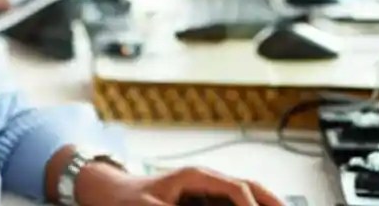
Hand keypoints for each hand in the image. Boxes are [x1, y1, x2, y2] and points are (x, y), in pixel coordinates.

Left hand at [77, 164, 284, 205]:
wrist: (107, 190)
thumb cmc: (125, 198)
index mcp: (196, 176)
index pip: (236, 188)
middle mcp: (205, 179)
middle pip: (249, 187)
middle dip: (271, 201)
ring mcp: (204, 189)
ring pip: (243, 195)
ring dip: (262, 204)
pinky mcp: (201, 200)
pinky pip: (230, 203)